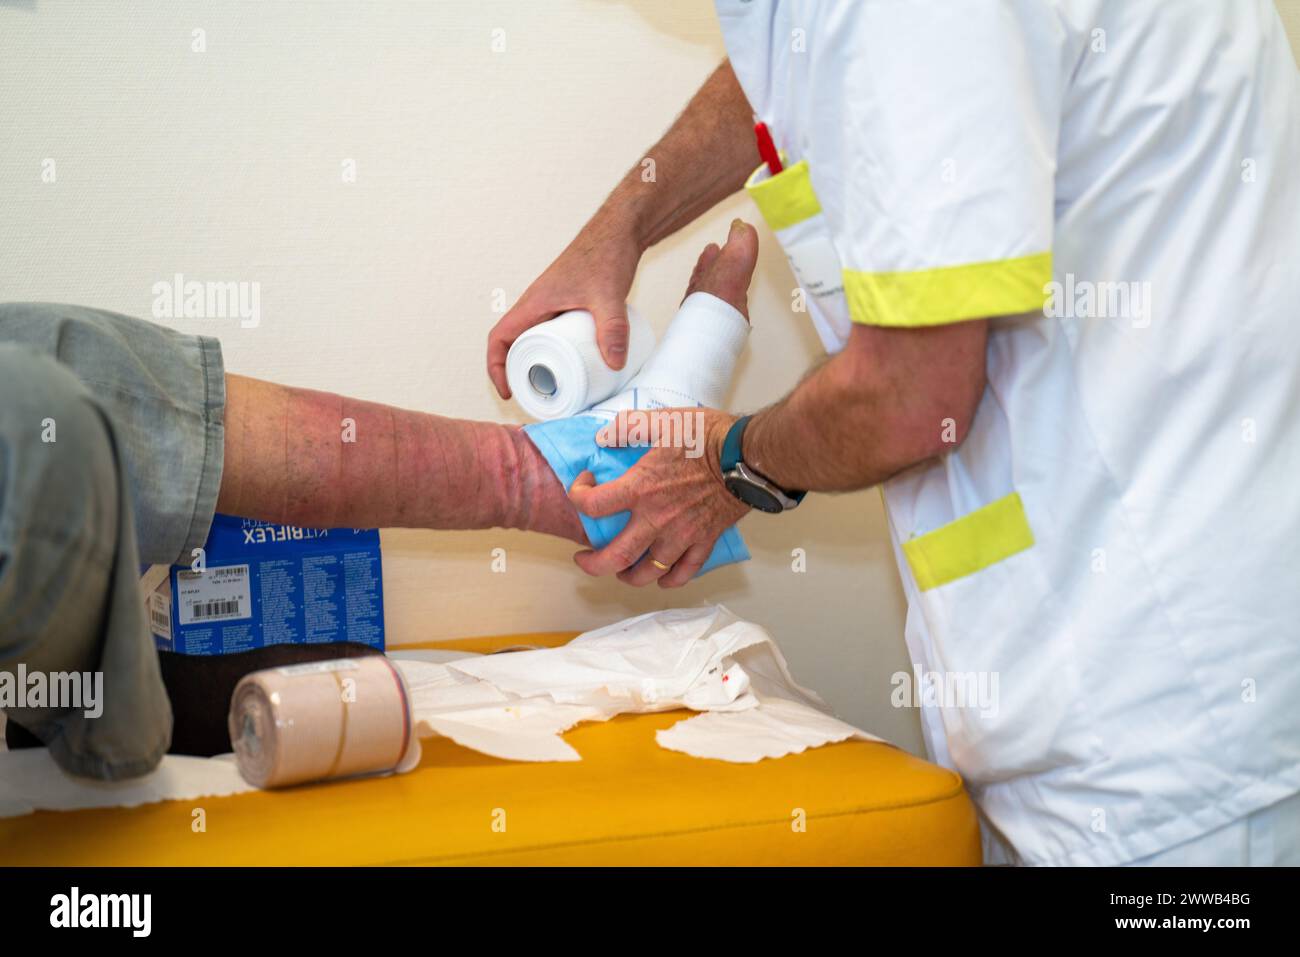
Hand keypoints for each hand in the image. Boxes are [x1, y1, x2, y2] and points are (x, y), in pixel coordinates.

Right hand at [487, 213, 642, 398]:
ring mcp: (554, 305)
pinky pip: (556, 333)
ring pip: (537, 339)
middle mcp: (538, 305)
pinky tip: (578, 364)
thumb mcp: (608, 296)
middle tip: (537, 396)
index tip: (506, 390)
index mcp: (534, 303)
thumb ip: (612, 329)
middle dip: (519, 373)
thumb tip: (614, 364)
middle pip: (515, 344)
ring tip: (558, 387)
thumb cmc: (605, 253)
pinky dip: (560, 351)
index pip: (499, 337)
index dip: (495, 366)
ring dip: (541, 363)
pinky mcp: (570, 304)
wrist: (620, 231)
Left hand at [568, 407, 750, 587]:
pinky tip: (662, 577)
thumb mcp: (663, 420)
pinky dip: (670, 579)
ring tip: (622, 570)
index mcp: (641, 489)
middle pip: (616, 557)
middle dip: (593, 564)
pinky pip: (684, 571)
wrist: (748, 456)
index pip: (593, 505)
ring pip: (649, 572)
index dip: (578, 497)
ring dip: (629, 576)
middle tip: (585, 559)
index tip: (582, 488)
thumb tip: (603, 436)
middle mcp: (657, 518)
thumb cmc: (709, 438)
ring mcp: (682, 534)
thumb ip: (628, 427)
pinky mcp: (704, 541)